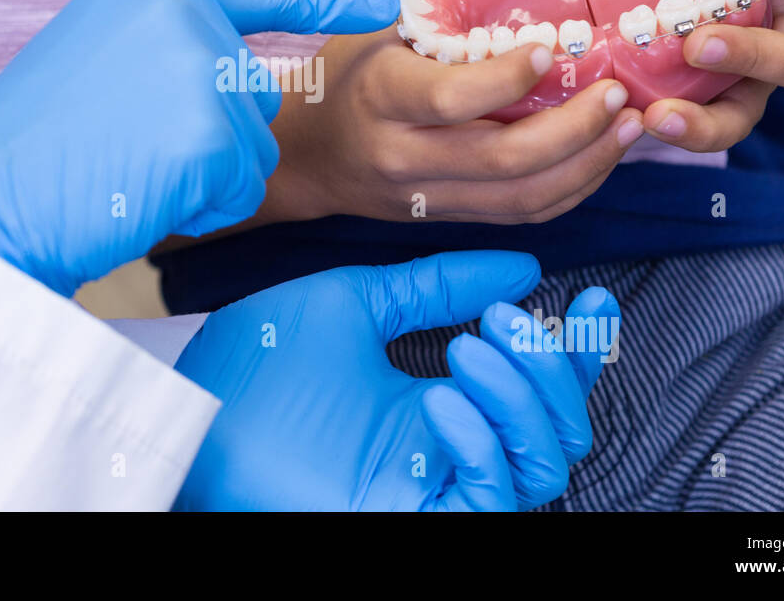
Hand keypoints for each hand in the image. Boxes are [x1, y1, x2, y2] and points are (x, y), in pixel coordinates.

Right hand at [0, 0, 397, 294]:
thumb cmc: (26, 151)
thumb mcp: (93, 64)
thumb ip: (163, 54)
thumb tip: (233, 80)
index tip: (379, 3)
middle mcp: (178, 18)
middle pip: (253, 95)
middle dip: (216, 141)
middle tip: (132, 155)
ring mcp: (197, 72)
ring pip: (253, 147)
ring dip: (208, 179)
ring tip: (130, 174)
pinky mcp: (208, 134)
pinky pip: (241, 188)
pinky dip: (202, 208)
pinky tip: (143, 196)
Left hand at [174, 250, 619, 510]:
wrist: (195, 409)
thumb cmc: (260, 362)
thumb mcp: (357, 304)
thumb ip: (435, 287)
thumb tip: (517, 268)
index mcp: (441, 402)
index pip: (534, 388)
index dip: (574, 348)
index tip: (588, 298)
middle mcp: (448, 450)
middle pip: (556, 433)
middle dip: (553, 372)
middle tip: (509, 320)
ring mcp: (432, 487)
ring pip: (539, 467)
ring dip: (521, 398)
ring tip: (470, 345)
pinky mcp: (413, 516)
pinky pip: (490, 498)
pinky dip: (483, 444)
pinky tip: (441, 395)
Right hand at [261, 0, 642, 225]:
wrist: (308, 156)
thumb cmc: (346, 73)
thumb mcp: (382, 13)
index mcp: (383, 95)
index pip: (451, 96)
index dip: (508, 77)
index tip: (553, 47)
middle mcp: (404, 154)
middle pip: (502, 159)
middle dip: (574, 129)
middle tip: (617, 91)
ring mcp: (427, 194)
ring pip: (521, 197)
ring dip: (587, 164)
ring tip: (630, 124)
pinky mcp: (449, 216)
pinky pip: (520, 214)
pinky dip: (570, 189)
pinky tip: (602, 155)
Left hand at [561, 0, 783, 151]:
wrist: (647, 23)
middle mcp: (773, 37)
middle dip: (751, 53)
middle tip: (698, 44)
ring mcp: (742, 87)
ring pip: (745, 116)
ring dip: (707, 120)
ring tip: (659, 115)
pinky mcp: (706, 119)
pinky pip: (701, 133)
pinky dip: (673, 130)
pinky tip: (634, 121)